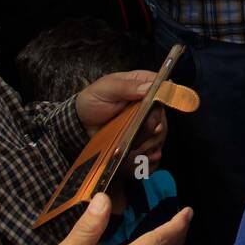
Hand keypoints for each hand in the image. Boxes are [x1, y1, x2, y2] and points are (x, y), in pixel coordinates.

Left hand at [76, 69, 168, 200]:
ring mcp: (146, 122)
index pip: (163, 89)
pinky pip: (152, 149)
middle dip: (152, 127)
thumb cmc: (92, 101)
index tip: (152, 113)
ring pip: (159, 135)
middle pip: (162, 116)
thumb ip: (126, 87)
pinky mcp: (142, 139)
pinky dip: (148, 156)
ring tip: (132, 147)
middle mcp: (149, 103)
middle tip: (138, 133)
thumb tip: (149, 87)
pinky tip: (141, 159)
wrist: (81, 124)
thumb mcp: (105, 89)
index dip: (162, 100)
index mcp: (143, 85)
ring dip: (147, 143)